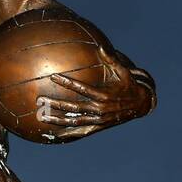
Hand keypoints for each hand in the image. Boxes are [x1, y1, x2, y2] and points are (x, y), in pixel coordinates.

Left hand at [36, 48, 153, 139]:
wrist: (142, 104)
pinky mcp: (100, 126)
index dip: (67, 82)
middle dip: (56, 104)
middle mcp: (100, 109)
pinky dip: (69, 133)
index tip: (53, 76)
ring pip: (75, 121)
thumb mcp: (123, 72)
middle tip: (40, 100)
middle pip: (74, 107)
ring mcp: (99, 120)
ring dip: (58, 120)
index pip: (82, 88)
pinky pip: (82, 131)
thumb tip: (101, 46)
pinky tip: (56, 135)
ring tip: (42, 117)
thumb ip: (111, 59)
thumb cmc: (129, 85)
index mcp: (104, 95)